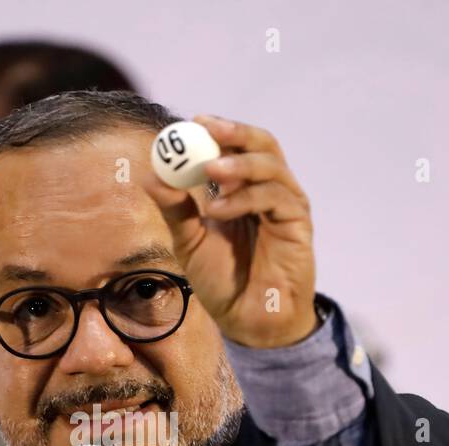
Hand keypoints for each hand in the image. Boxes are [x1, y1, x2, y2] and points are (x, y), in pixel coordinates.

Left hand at [141, 114, 317, 348]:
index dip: (218, 131)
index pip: (236, 146)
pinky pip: (275, 198)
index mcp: (243, 189)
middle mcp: (268, 190)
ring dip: (238, 164)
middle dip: (234, 133)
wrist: (248, 320)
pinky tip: (218, 212)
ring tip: (210, 171)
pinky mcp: (298, 224)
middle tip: (206, 127)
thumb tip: (150, 176)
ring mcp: (286, 205)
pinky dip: (245, 198)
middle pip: (262, 144)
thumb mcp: (190, 242)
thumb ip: (175, 210)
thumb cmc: (223, 282)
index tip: (191, 122)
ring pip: (270, 166)